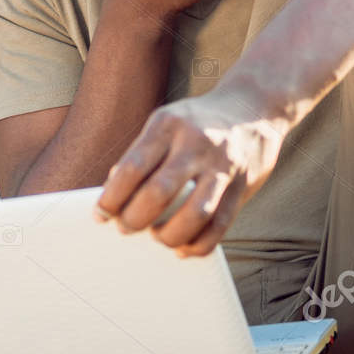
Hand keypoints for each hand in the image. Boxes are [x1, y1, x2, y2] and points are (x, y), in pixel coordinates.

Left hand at [96, 88, 288, 255]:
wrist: (253, 106)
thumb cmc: (196, 121)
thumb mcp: (165, 123)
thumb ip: (141, 154)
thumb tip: (113, 192)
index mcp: (168, 125)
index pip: (133, 168)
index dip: (112, 197)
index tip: (100, 215)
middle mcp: (195, 143)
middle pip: (159, 192)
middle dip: (135, 219)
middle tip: (125, 228)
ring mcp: (222, 165)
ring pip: (194, 213)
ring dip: (169, 235)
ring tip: (157, 237)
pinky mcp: (243, 184)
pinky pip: (220, 224)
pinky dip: (199, 244)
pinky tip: (183, 248)